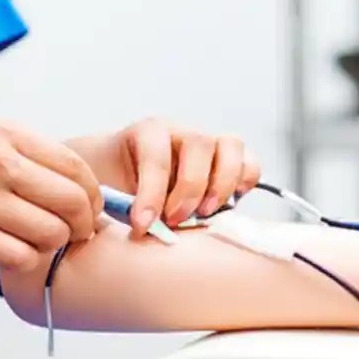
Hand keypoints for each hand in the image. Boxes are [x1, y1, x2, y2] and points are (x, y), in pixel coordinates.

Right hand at [0, 116, 103, 271]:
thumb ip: (20, 152)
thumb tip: (70, 183)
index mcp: (5, 132)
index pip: (76, 167)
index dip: (93, 195)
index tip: (90, 210)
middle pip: (72, 202)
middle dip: (82, 225)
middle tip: (74, 235)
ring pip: (51, 233)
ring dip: (52, 246)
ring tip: (37, 243)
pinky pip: (19, 256)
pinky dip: (24, 261)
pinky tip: (10, 252)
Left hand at [68, 118, 260, 233]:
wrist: (123, 173)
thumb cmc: (116, 181)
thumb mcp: (109, 188)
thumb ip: (120, 202)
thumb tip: (140, 227)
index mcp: (148, 132)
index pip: (155, 155)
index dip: (150, 193)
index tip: (142, 225)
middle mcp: (181, 131)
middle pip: (199, 144)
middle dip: (189, 189)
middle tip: (174, 221)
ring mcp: (209, 141)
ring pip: (231, 147)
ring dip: (222, 185)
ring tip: (204, 214)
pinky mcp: (229, 159)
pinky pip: (249, 163)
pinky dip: (244, 183)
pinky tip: (225, 205)